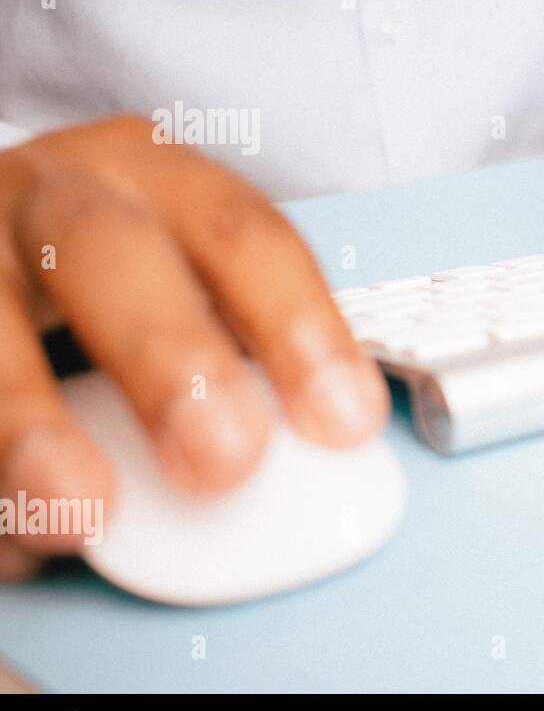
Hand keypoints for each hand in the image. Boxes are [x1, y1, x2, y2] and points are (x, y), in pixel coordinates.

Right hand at [0, 117, 388, 578]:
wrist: (0, 246)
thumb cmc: (120, 286)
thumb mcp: (186, 286)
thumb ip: (241, 356)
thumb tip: (311, 463)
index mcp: (160, 182)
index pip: (243, 235)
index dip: (297, 324)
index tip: (343, 420)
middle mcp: (60, 196)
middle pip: (113, 253)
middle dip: (171, 357)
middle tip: (224, 459)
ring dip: (34, 420)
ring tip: (84, 510)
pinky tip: (20, 528)